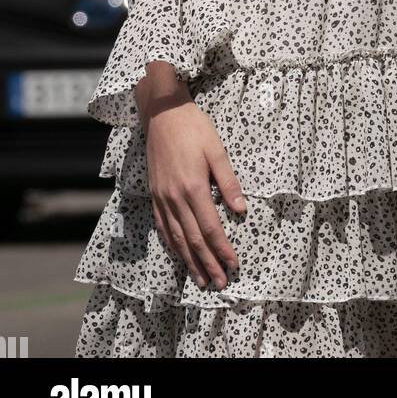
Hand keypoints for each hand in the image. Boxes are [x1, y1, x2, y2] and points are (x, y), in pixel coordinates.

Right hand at [136, 63, 246, 291]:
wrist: (162, 114)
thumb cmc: (194, 128)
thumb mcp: (217, 150)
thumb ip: (229, 181)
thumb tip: (241, 210)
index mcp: (194, 187)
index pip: (211, 227)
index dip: (222, 249)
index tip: (234, 265)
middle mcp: (175, 197)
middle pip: (194, 239)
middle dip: (208, 263)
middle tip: (221, 283)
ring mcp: (162, 197)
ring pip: (177, 237)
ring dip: (190, 261)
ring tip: (202, 279)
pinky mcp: (154, 194)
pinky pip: (163, 226)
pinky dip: (172, 245)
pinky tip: (179, 255)